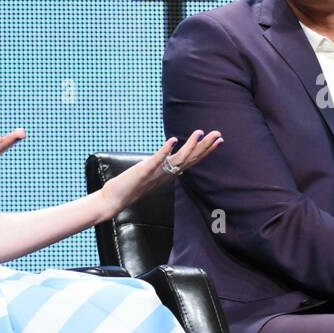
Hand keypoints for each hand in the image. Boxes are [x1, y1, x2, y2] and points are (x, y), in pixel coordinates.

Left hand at [96, 129, 221, 218]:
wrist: (114, 199)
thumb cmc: (131, 187)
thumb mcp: (152, 175)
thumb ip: (163, 167)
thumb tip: (172, 160)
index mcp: (169, 173)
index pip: (192, 160)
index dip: (206, 151)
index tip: (219, 141)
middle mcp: (166, 173)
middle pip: (190, 159)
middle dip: (205, 146)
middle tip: (218, 134)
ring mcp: (156, 172)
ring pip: (179, 159)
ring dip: (190, 146)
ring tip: (200, 132)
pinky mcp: (144, 171)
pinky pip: (157, 160)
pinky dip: (165, 150)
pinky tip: (173, 140)